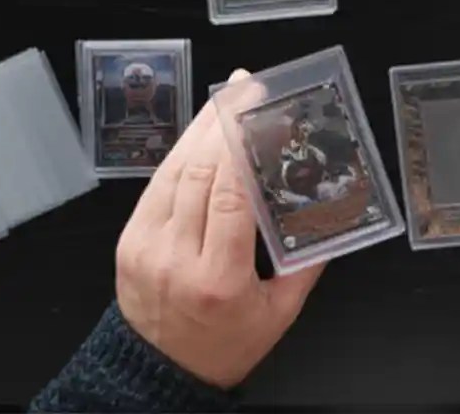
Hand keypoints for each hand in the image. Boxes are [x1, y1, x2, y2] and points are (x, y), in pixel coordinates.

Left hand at [115, 70, 323, 388]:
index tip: (266, 115)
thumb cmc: (224, 344)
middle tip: (250, 88)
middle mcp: (177, 258)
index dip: (246, 149)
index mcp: (219, 280)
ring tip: (227, 97)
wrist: (161, 371)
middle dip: (225, 123)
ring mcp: (147, 246)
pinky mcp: (130, 239)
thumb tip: (329, 207)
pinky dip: (181, 152)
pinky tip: (200, 131)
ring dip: (202, 128)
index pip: (229, 199)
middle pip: (199, 174)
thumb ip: (307, 260)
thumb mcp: (280, 312)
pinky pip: (157, 184)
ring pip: (174, 170)